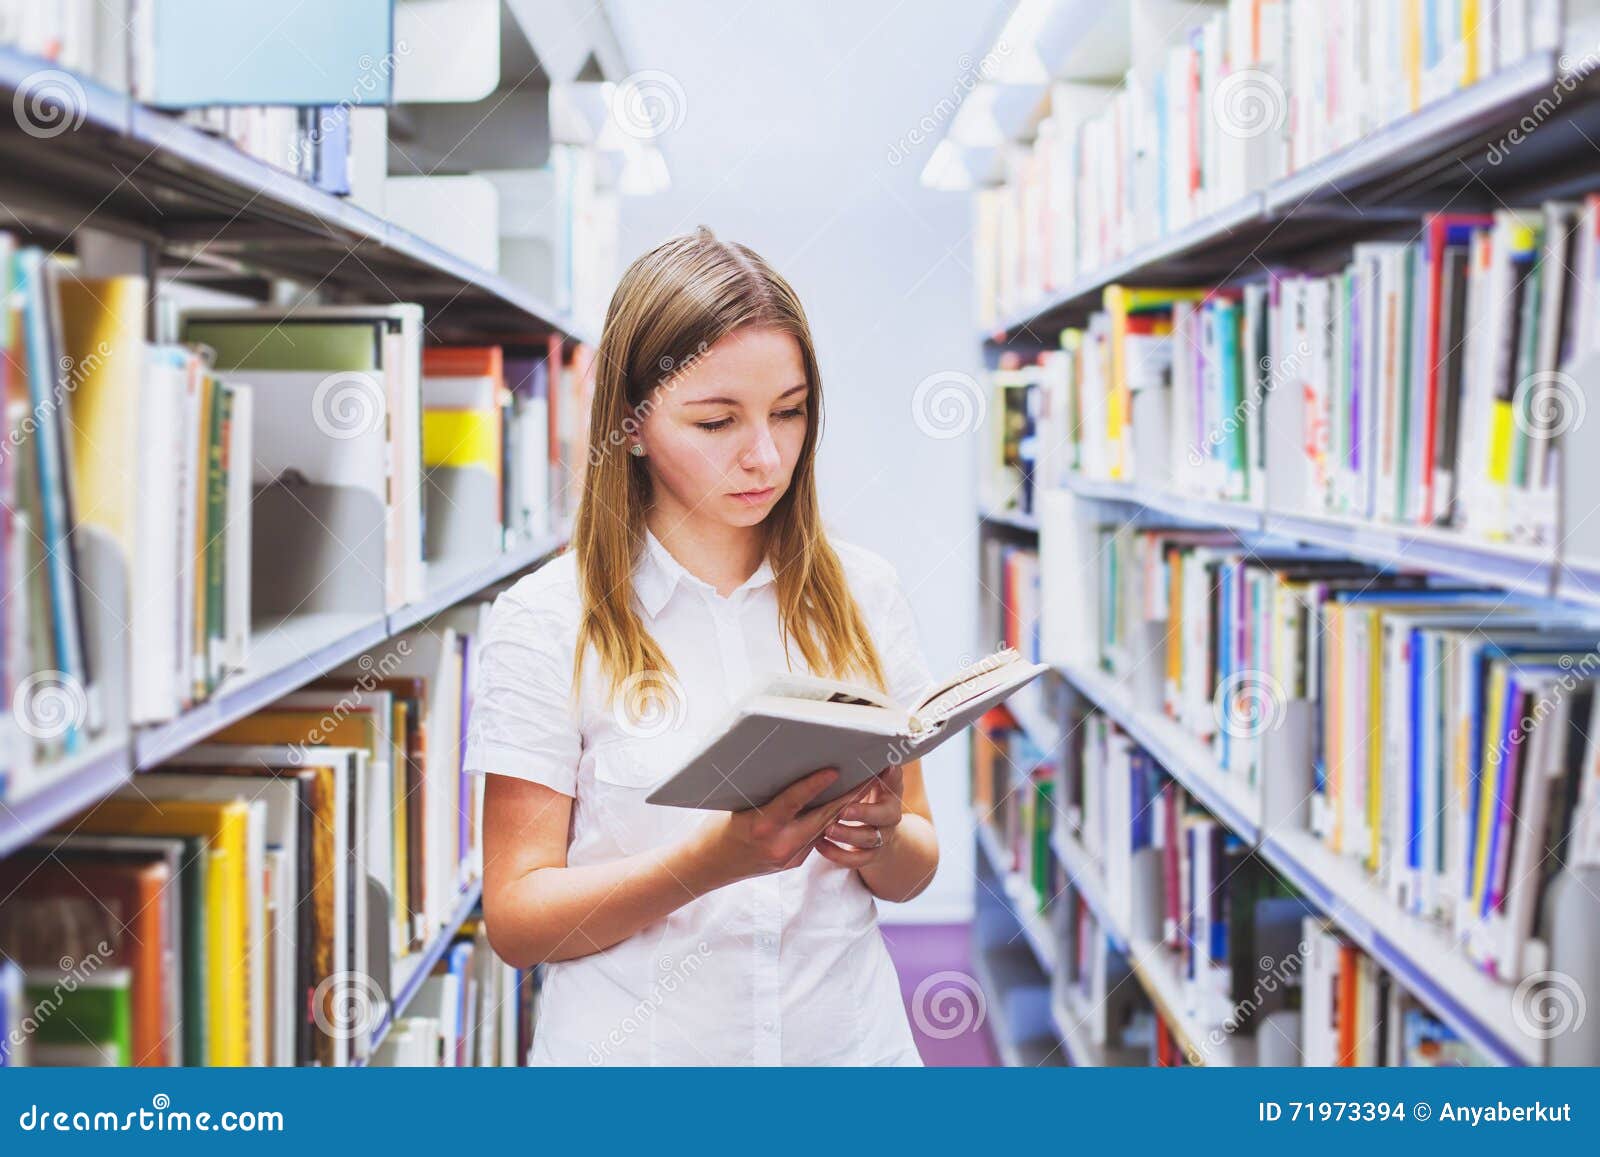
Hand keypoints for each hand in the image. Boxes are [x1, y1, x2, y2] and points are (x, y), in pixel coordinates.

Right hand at [692, 767, 871, 885]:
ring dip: (839, 807)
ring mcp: (788, 858)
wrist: (707, 866)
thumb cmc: (717, 827)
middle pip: (821, 817)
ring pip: (821, 827)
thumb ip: (769, 795)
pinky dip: (822, 819)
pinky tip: (834, 803)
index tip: (837, 769)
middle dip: (846, 796)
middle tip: (867, 775)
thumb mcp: (739, 805)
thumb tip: (795, 771)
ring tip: (858, 784)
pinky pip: (812, 836)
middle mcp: (780, 845)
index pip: (795, 801)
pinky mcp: (792, 863)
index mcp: (762, 826)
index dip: (817, 784)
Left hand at [814, 763, 903, 868]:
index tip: (887, 767)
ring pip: (868, 840)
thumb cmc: (869, 797)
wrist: (880, 830)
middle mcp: (890, 818)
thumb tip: (875, 751)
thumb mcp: (873, 782)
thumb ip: (873, 769)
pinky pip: (855, 860)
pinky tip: (820, 845)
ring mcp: (881, 838)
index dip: (891, 778)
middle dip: (863, 813)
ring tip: (828, 830)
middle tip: (843, 810)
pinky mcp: (870, 856)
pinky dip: (837, 855)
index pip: (894, 784)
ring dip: (847, 835)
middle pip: (882, 816)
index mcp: (890, 795)